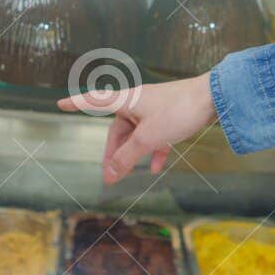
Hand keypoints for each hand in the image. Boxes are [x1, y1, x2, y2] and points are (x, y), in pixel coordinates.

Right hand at [57, 72, 217, 184]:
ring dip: (132, 155)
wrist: (215, 98)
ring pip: (136, 135)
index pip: (94, 100)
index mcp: (126, 100)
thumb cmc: (178, 110)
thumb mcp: (148, 137)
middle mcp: (137, 103)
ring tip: (126, 176)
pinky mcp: (170, 117)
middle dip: (113, 153)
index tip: (60, 103)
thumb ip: (127, 156)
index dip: (76, 103)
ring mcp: (154, 110)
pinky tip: (156, 167)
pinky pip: (155, 136)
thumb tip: (110, 173)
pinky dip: (153, 151)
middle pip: (118, 130)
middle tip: (109, 176)